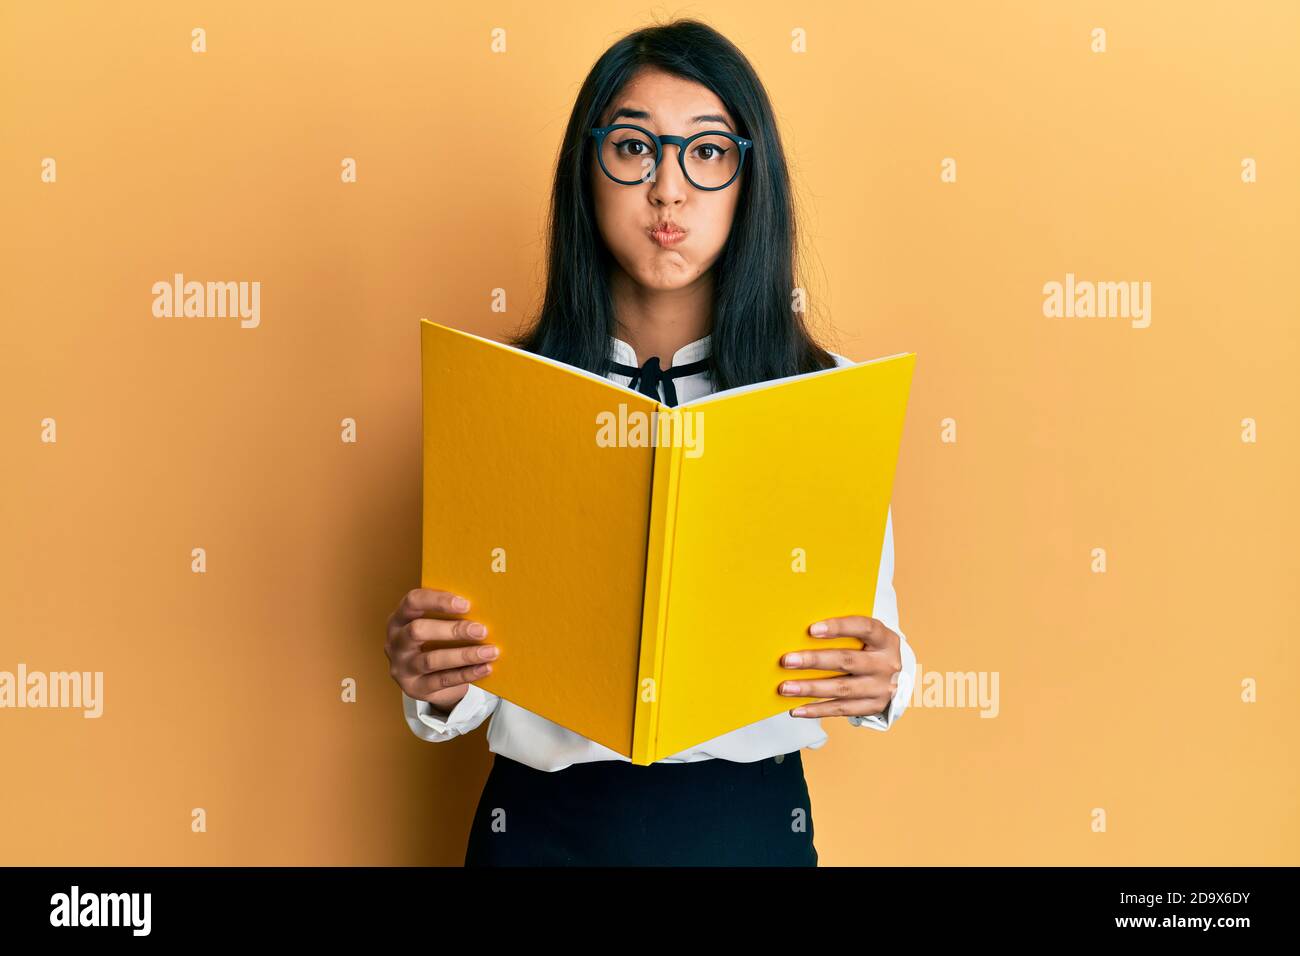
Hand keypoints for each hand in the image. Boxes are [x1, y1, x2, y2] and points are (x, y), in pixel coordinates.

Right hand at [385, 588, 498, 713]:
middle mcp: (395, 642)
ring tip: (490, 651)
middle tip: (481, 630)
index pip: (412, 601)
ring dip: (465, 655)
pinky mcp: (415, 688)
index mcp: (399, 619)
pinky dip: (467, 674)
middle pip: (418, 631)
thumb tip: (485, 608)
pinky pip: (443, 680)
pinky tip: (485, 668)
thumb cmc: (434, 643)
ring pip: (432, 660)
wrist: (424, 680)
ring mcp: (402, 667)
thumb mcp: (434, 626)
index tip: (466, 604)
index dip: (438, 600)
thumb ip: (449, 615)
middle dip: (453, 630)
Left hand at [778, 615, 901, 719]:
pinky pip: (841, 710)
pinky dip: (817, 709)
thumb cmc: (870, 650)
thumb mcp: (866, 637)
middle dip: (814, 660)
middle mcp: (886, 664)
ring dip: (810, 689)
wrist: (894, 678)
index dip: (838, 628)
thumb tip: (801, 633)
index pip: (864, 627)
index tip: (812, 629)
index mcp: (885, 639)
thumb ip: (844, 633)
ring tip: (786, 688)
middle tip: (787, 661)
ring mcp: (881, 688)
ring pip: (841, 688)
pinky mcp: (872, 707)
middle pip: (847, 661)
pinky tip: (797, 709)